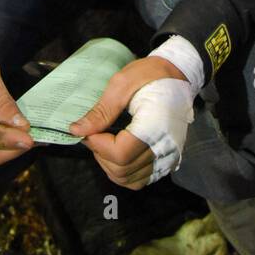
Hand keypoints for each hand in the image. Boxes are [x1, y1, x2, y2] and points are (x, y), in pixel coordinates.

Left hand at [68, 56, 187, 190]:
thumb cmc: (150, 74)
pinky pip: (140, 180)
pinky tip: (117, 153)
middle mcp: (166, 147)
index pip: (120, 154)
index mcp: (156, 125)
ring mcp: (169, 157)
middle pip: (122, 169)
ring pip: (129, 179)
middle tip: (95, 133)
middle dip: (100, 153)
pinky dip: (123, 172)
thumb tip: (77, 131)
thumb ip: (101, 111)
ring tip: (105, 141)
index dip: (98, 145)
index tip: (89, 130)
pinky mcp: (168, 161)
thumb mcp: (122, 83)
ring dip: (109, 164)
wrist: (178, 75)